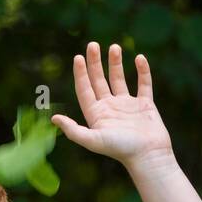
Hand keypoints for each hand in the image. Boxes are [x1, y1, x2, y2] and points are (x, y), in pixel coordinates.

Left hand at [51, 42, 174, 171]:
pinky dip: (142, 71)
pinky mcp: (145, 105)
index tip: (78, 57)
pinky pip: (143, 84)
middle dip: (95, 63)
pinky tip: (139, 58)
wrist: (149, 156)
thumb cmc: (120, 149)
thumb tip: (53, 118)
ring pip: (119, 79)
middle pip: (99, 80)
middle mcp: (109, 107)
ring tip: (114, 47)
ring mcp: (127, 105)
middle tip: (92, 45)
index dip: (80, 73)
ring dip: (116, 63)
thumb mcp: (93, 140)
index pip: (85, 89)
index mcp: (96, 114)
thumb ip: (73, 130)